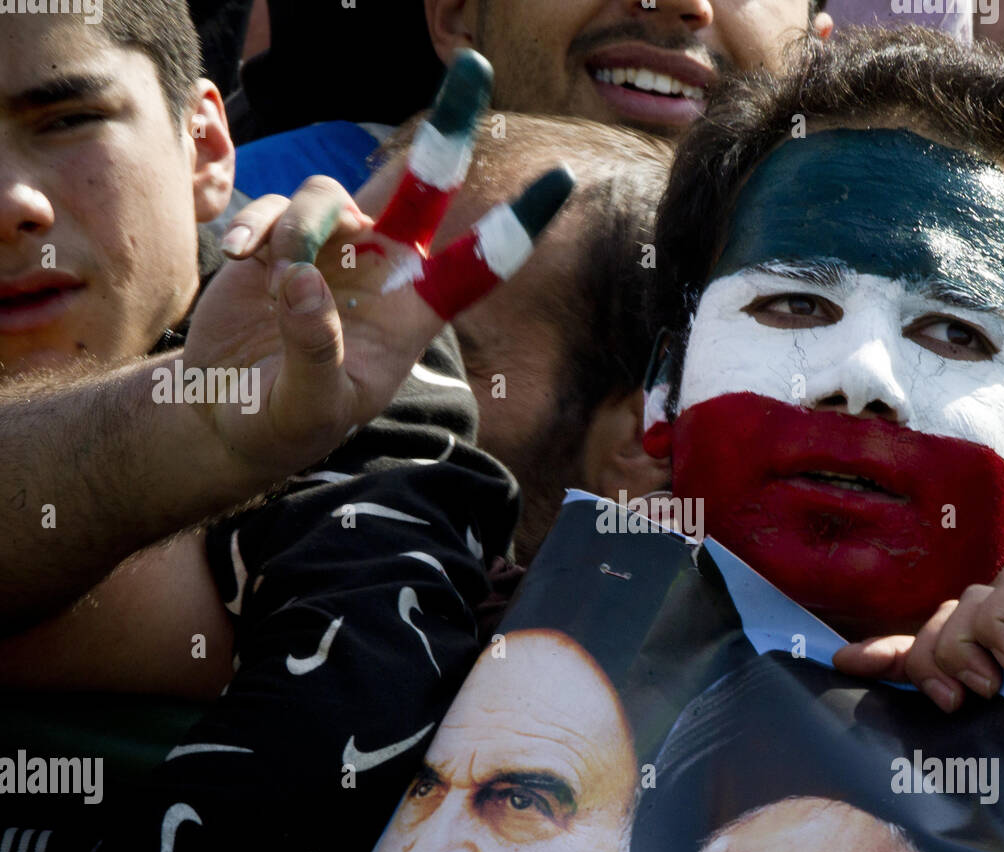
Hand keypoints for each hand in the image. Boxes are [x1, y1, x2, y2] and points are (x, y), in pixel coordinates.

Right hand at [182, 50, 573, 482]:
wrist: (230, 414)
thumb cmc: (287, 423)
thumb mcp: (310, 407)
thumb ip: (315, 352)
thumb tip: (304, 284)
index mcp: (413, 314)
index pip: (479, 264)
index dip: (520, 223)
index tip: (563, 179)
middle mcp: (383, 270)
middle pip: (425, 185)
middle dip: (451, 127)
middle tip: (476, 66)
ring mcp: (333, 250)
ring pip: (332, 196)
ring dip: (298, 226)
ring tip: (272, 274)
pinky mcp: (279, 240)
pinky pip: (276, 206)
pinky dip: (257, 225)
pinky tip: (240, 260)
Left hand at [833, 574, 1003, 788]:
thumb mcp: (945, 726)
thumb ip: (912, 689)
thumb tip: (843, 659)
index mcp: (972, 668)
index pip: (919, 643)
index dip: (883, 650)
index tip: (845, 664)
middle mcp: (1001, 643)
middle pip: (941, 618)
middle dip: (930, 658)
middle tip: (950, 701)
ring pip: (968, 601)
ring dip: (962, 646)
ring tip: (985, 690)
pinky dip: (999, 627)